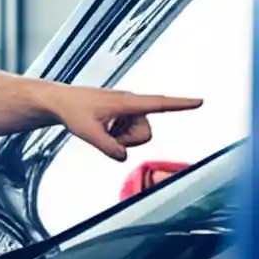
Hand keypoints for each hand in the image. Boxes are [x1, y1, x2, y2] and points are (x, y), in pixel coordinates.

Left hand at [50, 87, 201, 160]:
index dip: (180, 104)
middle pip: (145, 133)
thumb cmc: (72, 111)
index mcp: (126, 103)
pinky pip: (129, 133)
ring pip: (138, 135)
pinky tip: (103, 127)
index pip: (158, 104)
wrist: (60, 102)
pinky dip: (117, 135)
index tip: (199, 102)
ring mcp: (127, 109)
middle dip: (128, 140)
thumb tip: (123, 156)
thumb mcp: (87, 132)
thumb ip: (107, 147)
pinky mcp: (123, 114)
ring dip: (121, 138)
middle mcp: (131, 104)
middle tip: (106, 135)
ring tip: (102, 129)